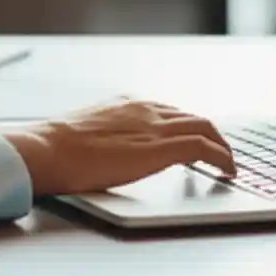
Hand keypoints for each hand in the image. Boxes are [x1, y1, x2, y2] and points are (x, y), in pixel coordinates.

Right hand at [3, 100, 237, 195]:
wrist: (48, 150)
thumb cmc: (56, 148)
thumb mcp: (86, 132)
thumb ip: (104, 135)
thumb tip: (102, 150)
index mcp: (127, 104)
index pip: (169, 110)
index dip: (186, 126)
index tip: (193, 138)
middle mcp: (145, 109)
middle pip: (193, 116)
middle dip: (211, 134)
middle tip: (219, 152)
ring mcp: (155, 127)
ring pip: (204, 126)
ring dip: (221, 145)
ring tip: (228, 163)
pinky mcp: (161, 148)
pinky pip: (203, 148)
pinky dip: (222, 157)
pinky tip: (228, 170)